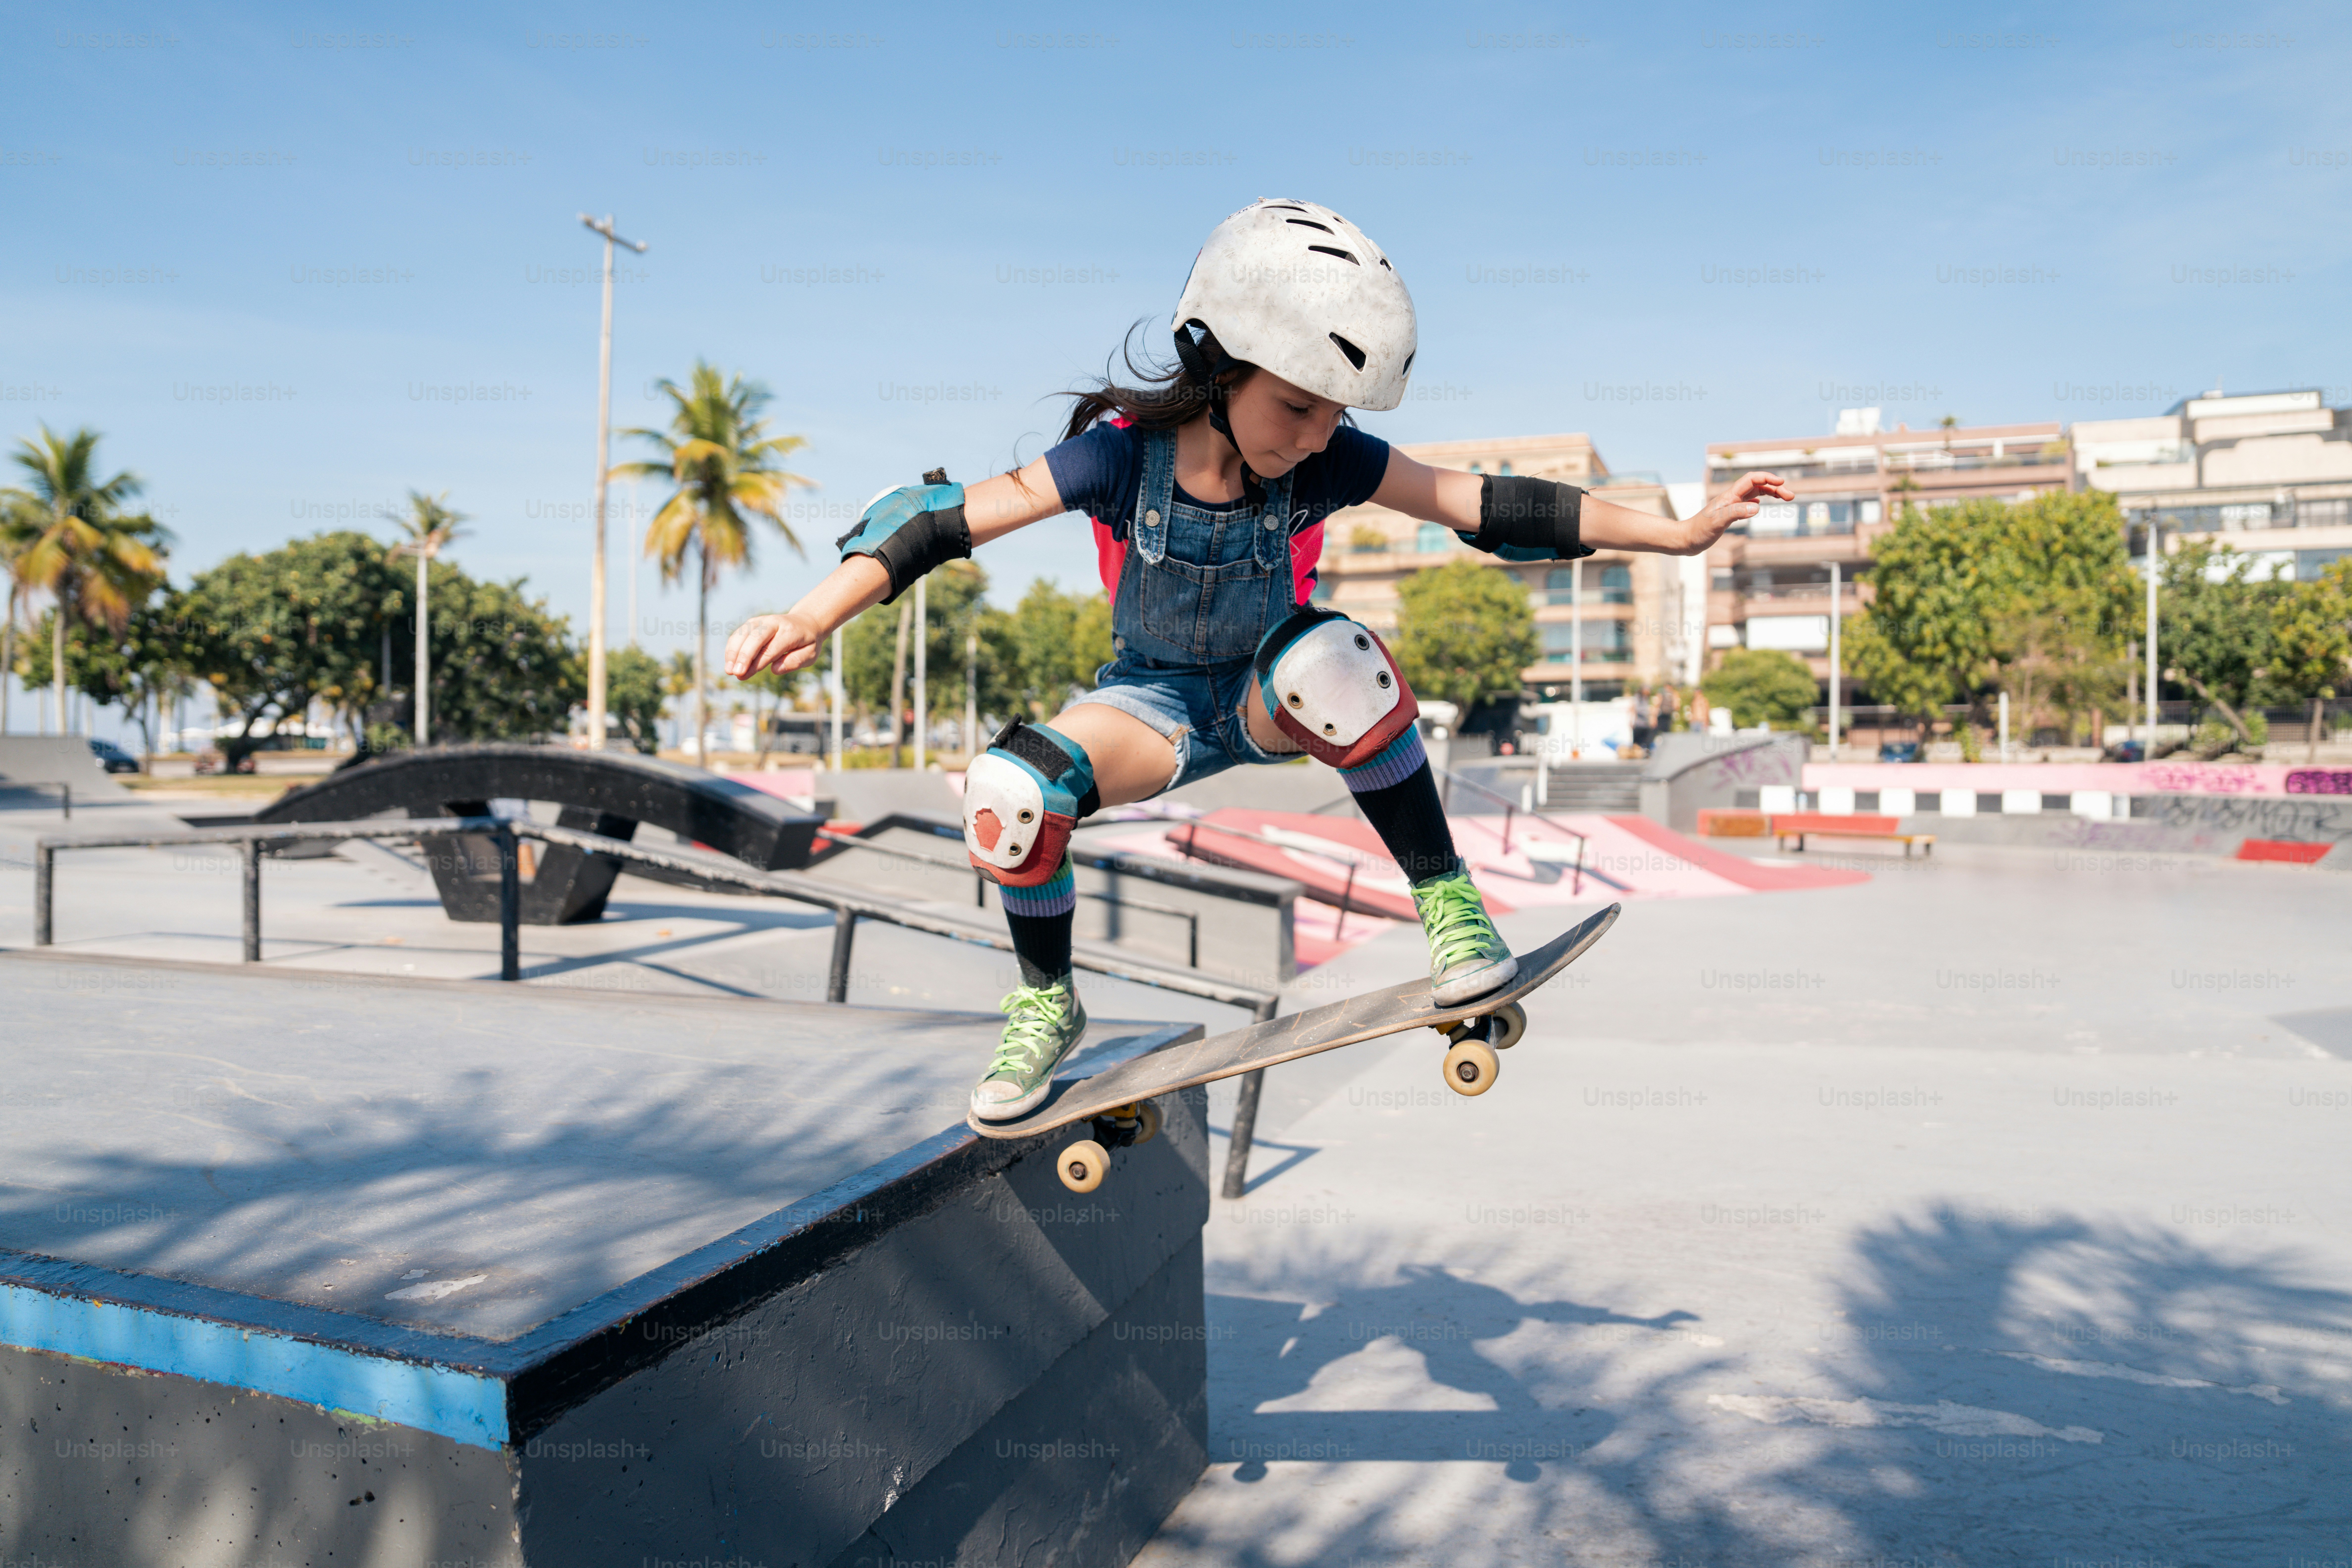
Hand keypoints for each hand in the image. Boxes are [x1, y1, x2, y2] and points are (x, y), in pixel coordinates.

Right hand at [725, 611, 821, 677]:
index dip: (757, 662)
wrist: (805, 622)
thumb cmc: (807, 642)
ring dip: (733, 652)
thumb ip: (796, 661)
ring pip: (743, 634)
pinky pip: (738, 634)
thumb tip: (775, 669)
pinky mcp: (753, 623)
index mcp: (789, 631)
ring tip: (728, 671)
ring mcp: (761, 621)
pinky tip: (729, 662)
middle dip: (743, 656)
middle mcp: (773, 622)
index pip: (771, 648)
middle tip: (735, 673)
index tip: (745, 675)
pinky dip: (732, 647)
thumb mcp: (810, 654)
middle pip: (754, 638)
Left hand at [1677, 471, 1791, 553]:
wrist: (1686, 539)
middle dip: (1775, 487)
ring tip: (1785, 499)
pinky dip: (1758, 500)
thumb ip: (1736, 513)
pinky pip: (1747, 502)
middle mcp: (1731, 498)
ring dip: (1769, 493)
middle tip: (1791, 497)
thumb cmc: (1699, 532)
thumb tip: (1757, 507)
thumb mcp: (1717, 523)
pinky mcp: (1729, 513)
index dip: (1767, 478)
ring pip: (1754, 493)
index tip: (1782, 483)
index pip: (1752, 479)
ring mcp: (1731, 505)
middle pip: (1757, 485)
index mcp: (1730, 496)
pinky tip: (1760, 505)